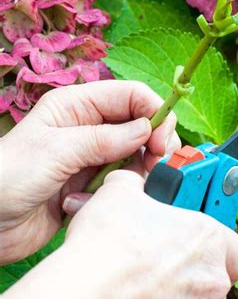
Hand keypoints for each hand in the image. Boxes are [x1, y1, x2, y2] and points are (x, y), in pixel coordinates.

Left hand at [0, 80, 180, 262]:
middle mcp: (88, 127)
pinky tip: (88, 202)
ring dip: (135, 172)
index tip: (162, 140)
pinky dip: (116, 193)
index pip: (131, 95)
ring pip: (135, 156)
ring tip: (120, 188)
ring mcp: (90, 157)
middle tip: (156, 166)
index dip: (154, 112)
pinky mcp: (90, 186)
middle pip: (140, 125)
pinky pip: (120, 183)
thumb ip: (105, 139)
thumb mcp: (57, 150)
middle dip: (153, 144)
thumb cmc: (7, 176)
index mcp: (78, 105)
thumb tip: (147, 130)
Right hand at [73, 170, 237, 298]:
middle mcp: (212, 281)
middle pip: (214, 288)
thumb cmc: (106, 243)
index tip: (199, 253)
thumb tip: (131, 184)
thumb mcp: (120, 193)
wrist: (84, 296)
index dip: (221, 253)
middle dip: (190, 286)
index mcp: (208, 239)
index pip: (237, 252)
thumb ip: (136, 186)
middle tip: (158, 280)